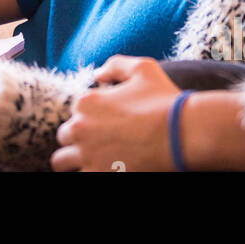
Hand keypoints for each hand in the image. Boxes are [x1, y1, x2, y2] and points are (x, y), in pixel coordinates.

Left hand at [51, 56, 180, 171]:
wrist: (183, 135)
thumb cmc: (164, 101)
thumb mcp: (143, 69)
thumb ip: (115, 66)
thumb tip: (98, 75)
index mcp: (86, 102)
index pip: (76, 111)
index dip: (91, 116)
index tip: (109, 122)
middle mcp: (80, 129)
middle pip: (65, 136)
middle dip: (79, 138)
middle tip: (100, 142)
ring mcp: (87, 156)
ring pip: (61, 162)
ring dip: (72, 160)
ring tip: (91, 160)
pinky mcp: (98, 175)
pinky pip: (78, 177)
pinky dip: (88, 172)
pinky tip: (103, 169)